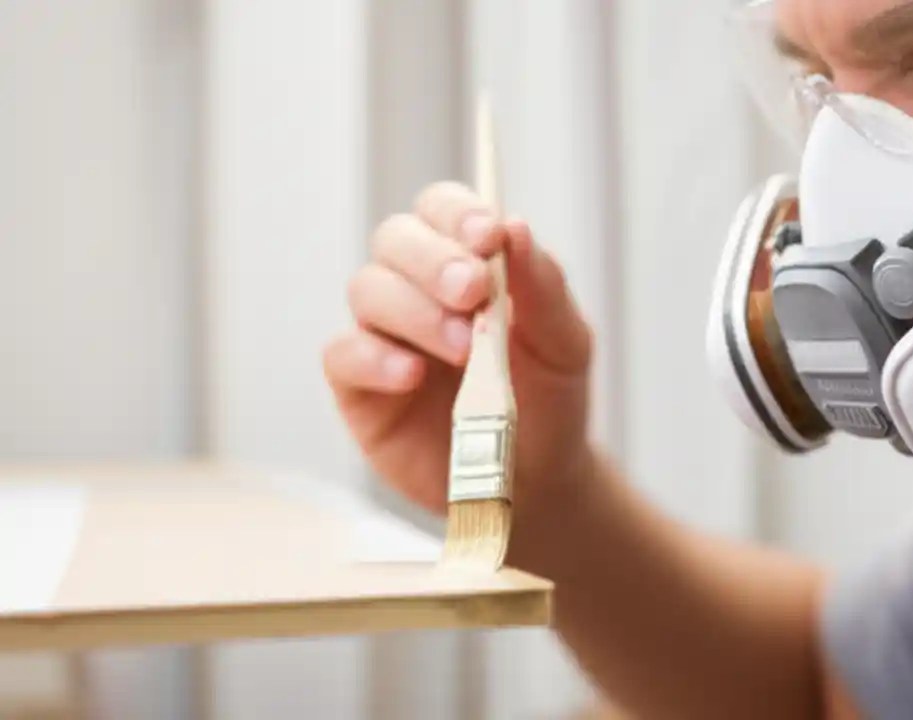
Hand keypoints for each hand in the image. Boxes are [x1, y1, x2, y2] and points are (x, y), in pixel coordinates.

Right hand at [323, 182, 593, 515]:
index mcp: (465, 261)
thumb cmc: (549, 398)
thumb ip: (543, 287)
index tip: (488, 237)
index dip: (457, 213)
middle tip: (473, 292)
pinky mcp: (360, 388)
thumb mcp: (565, 343)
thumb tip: (514, 227)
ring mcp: (384, 335)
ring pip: (368, 290)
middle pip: (395, 239)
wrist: (539, 478)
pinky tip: (412, 375)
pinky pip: (343, 355)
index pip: (441, 208)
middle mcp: (415, 288)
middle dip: (433, 260)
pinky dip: (375, 358)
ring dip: (416, 311)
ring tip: (465, 350)